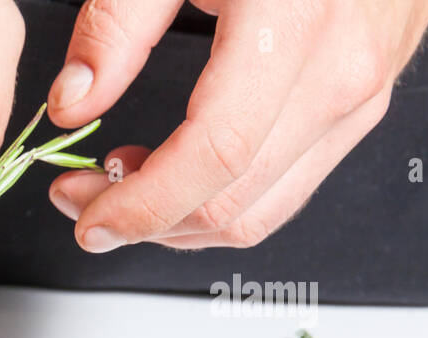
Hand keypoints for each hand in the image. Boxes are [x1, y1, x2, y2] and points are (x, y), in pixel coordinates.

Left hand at [45, 0, 427, 250]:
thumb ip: (116, 24)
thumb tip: (72, 102)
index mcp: (293, 26)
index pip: (215, 155)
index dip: (143, 206)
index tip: (88, 220)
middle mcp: (338, 77)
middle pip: (231, 203)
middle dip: (142, 223)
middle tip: (78, 198)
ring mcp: (355, 102)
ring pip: (256, 214)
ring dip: (174, 223)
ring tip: (115, 183)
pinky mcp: (356, 113)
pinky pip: (279, 190)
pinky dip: (214, 201)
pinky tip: (168, 172)